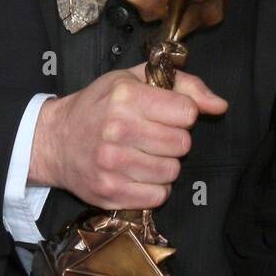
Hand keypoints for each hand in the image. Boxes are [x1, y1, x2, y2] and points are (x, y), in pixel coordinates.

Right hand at [28, 63, 227, 208]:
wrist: (55, 140)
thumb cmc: (99, 105)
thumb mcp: (135, 80)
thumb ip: (184, 85)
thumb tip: (220, 105)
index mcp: (126, 95)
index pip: (187, 112)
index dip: (183, 113)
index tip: (167, 114)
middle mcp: (118, 129)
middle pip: (182, 144)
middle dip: (174, 139)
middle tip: (153, 135)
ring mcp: (112, 163)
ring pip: (172, 171)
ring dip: (164, 164)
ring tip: (143, 153)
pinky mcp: (109, 191)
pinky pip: (157, 196)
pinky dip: (154, 187)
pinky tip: (138, 173)